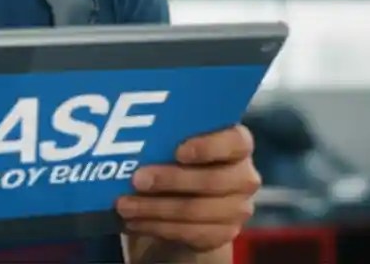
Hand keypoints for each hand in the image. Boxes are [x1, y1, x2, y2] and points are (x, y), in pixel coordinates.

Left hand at [117, 125, 259, 261]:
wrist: (191, 200)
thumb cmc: (181, 159)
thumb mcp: (179, 142)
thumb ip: (171, 136)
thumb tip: (135, 135)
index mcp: (239, 144)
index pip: (236, 141)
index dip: (208, 147)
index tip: (178, 151)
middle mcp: (245, 177)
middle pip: (212, 180)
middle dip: (171, 179)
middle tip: (137, 179)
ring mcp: (237, 209)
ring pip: (195, 210)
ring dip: (154, 208)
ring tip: (124, 205)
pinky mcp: (222, 234)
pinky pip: (188, 233)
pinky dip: (156, 227)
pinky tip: (133, 221)